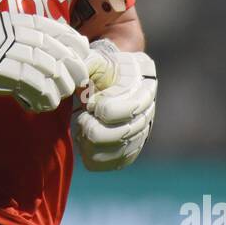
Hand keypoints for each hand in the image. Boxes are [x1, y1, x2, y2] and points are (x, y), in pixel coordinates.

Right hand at [0, 11, 89, 112]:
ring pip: (41, 65)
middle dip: (68, 62)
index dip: (67, 36)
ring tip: (63, 92)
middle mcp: (5, 32)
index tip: (82, 48)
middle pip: (48, 45)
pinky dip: (41, 93)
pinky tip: (45, 102)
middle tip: (79, 77)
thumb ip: (19, 42)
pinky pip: (27, 81)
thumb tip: (55, 56)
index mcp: (7, 22)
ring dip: (57, 81)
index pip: (46, 25)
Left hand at [71, 40, 157, 170]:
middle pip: (122, 135)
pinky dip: (94, 157)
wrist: (112, 81)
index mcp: (144, 89)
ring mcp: (140, 134)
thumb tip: (78, 73)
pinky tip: (84, 143)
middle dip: (94, 129)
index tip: (90, 103)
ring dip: (91, 144)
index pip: (131, 109)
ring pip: (116, 152)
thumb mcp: (98, 61)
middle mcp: (147, 114)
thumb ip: (90, 64)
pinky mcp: (130, 150)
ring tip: (82, 128)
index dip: (105, 109)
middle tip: (82, 118)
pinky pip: (114, 163)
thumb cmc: (103, 70)